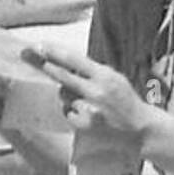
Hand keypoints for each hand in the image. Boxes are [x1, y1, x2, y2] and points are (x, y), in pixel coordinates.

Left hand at [26, 43, 153, 145]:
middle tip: (33, 58)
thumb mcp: (114, 78)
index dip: (54, 52)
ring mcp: (90, 109)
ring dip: (67, 94)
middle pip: (63, 76)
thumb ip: (92, 70)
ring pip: (64, 95)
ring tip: (86, 99)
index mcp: (104, 76)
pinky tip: (86, 113)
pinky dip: (72, 111)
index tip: (40, 46)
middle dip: (47, 66)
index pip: (74, 60)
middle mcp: (96, 91)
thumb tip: (65, 60)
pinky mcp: (85, 125)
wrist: (140, 128)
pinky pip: (68, 112)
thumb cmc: (124, 99)